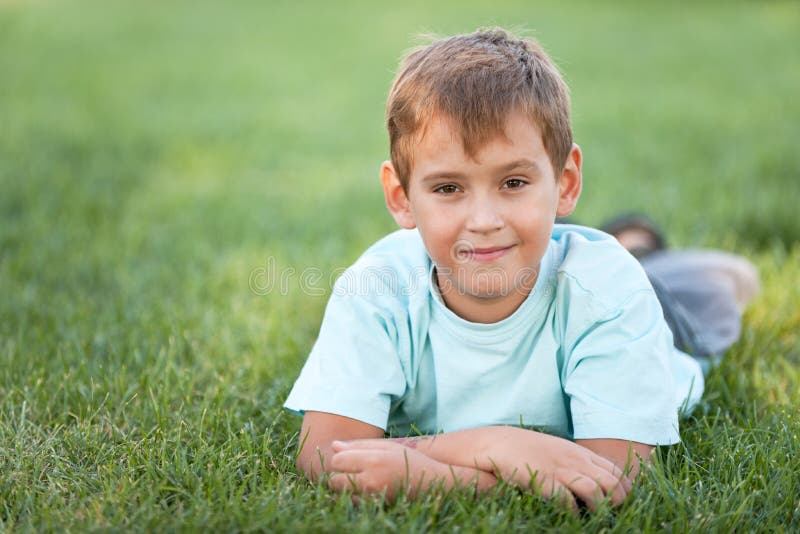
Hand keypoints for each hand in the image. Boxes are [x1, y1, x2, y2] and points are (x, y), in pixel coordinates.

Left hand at [327, 439, 477, 500]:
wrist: (433, 484)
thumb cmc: (410, 461)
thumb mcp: (388, 447)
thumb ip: (360, 445)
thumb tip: (334, 446)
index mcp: (373, 461)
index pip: (338, 461)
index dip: (340, 460)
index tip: (348, 459)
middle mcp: (370, 481)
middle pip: (334, 480)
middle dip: (338, 476)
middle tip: (351, 472)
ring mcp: (372, 498)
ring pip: (340, 495)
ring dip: (344, 488)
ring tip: (359, 481)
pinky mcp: (375, 509)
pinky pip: (352, 505)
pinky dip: (353, 499)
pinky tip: (366, 492)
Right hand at [478, 427, 632, 509]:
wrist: (500, 443)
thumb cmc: (531, 450)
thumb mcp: (560, 451)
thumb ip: (579, 462)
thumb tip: (599, 481)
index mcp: (580, 454)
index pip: (615, 471)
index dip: (625, 489)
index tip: (622, 502)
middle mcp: (574, 461)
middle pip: (611, 482)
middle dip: (618, 501)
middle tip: (614, 513)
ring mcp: (559, 470)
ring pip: (595, 491)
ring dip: (599, 507)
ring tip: (597, 517)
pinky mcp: (543, 481)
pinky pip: (566, 500)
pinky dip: (572, 511)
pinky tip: (570, 515)